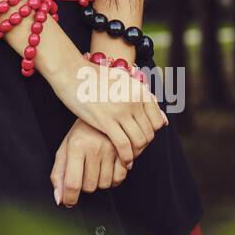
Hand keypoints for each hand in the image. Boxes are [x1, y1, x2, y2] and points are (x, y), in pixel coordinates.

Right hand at [46, 55, 168, 169]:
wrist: (69, 72)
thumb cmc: (93, 78)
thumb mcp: (122, 82)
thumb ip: (143, 100)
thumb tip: (165, 121)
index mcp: (139, 91)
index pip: (157, 121)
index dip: (150, 133)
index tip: (140, 138)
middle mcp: (134, 100)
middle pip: (149, 133)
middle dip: (142, 146)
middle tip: (133, 151)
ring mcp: (120, 110)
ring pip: (139, 141)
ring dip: (135, 153)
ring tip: (128, 158)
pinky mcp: (105, 120)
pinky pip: (123, 145)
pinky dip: (126, 157)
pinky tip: (123, 162)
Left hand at [51, 118, 128, 206]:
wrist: (103, 113)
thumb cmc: (81, 134)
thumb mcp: (65, 149)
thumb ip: (58, 174)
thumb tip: (59, 199)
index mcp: (75, 146)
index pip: (72, 183)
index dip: (70, 198)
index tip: (68, 203)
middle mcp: (93, 148)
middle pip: (89, 186)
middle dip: (84, 185)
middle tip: (84, 171)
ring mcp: (110, 150)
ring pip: (104, 185)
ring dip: (98, 182)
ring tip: (96, 167)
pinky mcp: (124, 152)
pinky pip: (119, 179)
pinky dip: (113, 179)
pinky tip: (108, 168)